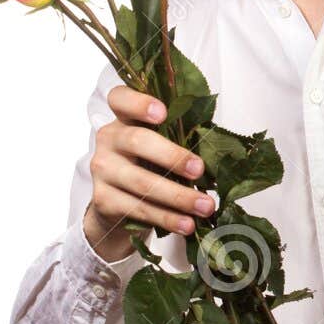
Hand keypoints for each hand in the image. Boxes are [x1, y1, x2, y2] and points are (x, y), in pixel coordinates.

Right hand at [83, 86, 215, 259]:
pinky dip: (167, 218)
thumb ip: (181, 138)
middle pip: (137, 141)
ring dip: (178, 196)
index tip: (163, 113)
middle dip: (172, 156)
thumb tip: (221, 147)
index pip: (120, 99)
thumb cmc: (149, 165)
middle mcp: (108, 139)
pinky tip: (187, 224)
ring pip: (141, 182)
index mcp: (124, 118)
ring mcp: (102, 170)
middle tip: (199, 170)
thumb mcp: (161, 145)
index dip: (138, 102)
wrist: (117, 204)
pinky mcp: (103, 199)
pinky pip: (138, 209)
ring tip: (205, 206)